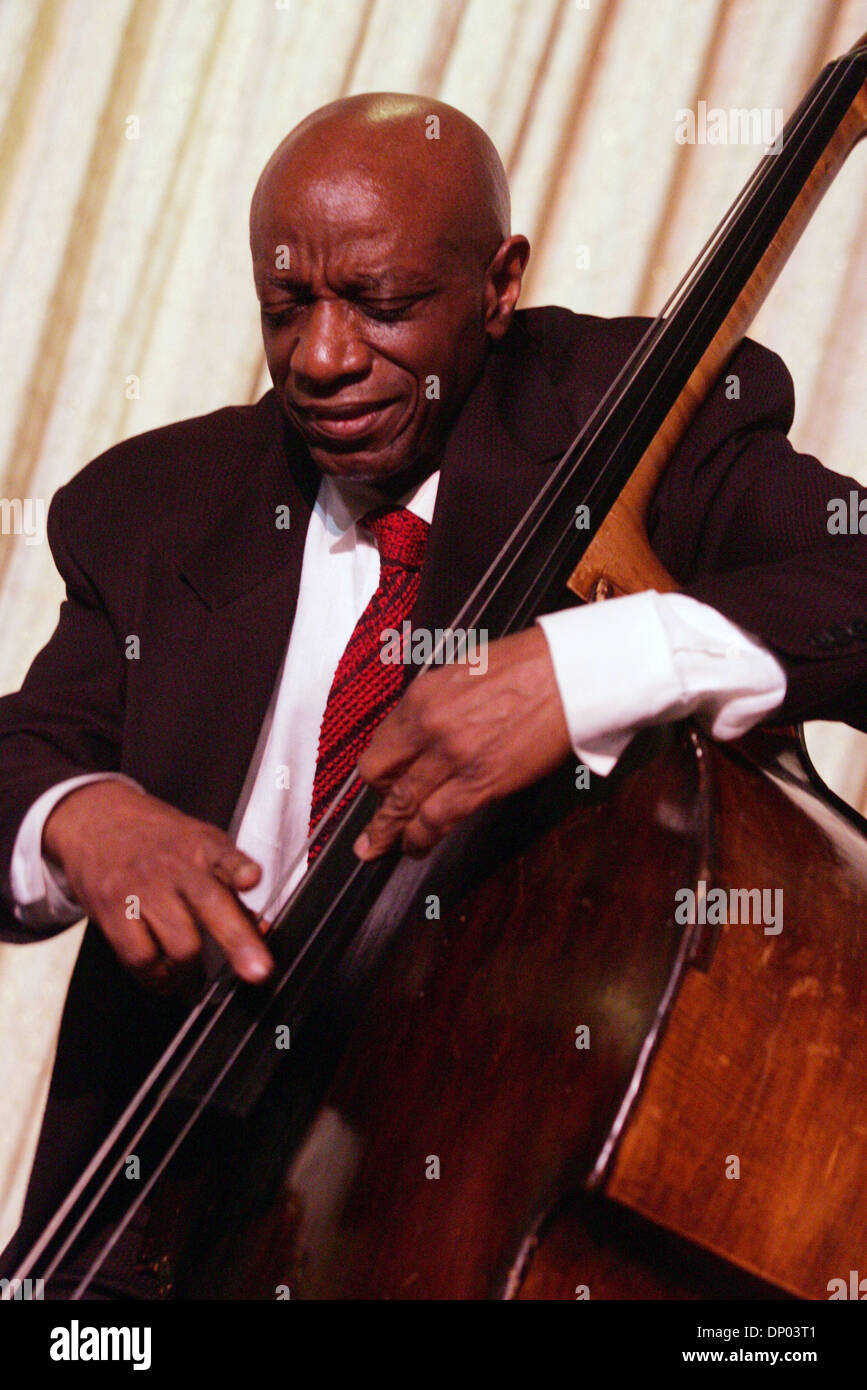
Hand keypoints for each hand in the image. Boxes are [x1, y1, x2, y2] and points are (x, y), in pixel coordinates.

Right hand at [43, 781, 271, 988]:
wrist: (96, 820)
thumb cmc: (159, 841)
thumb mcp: (200, 844)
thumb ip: (228, 884)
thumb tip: (258, 930)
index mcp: (202, 846)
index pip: (225, 854)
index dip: (241, 868)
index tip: (252, 879)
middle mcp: (173, 864)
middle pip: (208, 903)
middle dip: (236, 942)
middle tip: (257, 972)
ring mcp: (141, 887)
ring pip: (178, 943)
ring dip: (192, 971)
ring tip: (193, 977)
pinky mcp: (111, 910)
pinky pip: (140, 958)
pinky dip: (156, 977)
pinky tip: (163, 975)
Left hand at [353, 626, 571, 859]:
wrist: (568, 674)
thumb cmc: (526, 666)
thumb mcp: (462, 672)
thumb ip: (436, 705)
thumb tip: (424, 732)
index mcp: (422, 696)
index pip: (380, 742)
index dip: (379, 767)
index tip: (380, 780)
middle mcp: (428, 727)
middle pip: (378, 775)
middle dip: (376, 798)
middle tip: (378, 813)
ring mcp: (452, 757)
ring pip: (401, 805)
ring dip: (389, 832)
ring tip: (381, 847)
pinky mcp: (481, 782)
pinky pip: (436, 820)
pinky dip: (420, 839)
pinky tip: (416, 848)